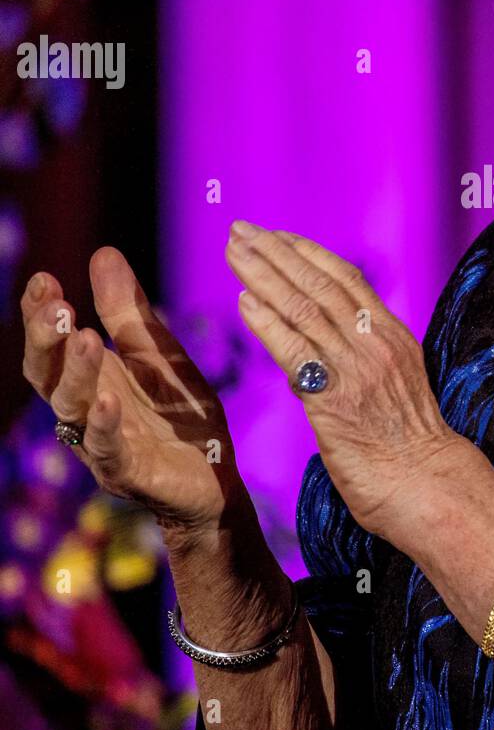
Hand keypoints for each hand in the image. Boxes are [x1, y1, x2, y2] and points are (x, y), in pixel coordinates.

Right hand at [21, 247, 249, 540]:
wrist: (216, 477)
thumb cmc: (178, 416)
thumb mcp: (157, 355)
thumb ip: (128, 311)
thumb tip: (102, 251)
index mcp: (91, 380)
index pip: (52, 345)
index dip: (41, 315)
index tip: (43, 278)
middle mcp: (85, 411)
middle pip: (48, 375)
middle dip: (46, 339)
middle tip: (54, 304)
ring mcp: (102, 445)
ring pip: (73, 409)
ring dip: (76, 372)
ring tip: (83, 336)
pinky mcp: (129, 473)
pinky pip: (108, 450)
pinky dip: (104, 426)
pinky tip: (108, 400)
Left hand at [224, 221, 464, 540]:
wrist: (428, 486)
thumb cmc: (411, 448)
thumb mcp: (398, 386)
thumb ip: (368, 358)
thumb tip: (333, 344)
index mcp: (393, 336)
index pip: (347, 279)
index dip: (307, 253)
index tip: (276, 235)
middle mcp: (376, 342)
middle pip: (319, 283)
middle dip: (276, 252)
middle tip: (240, 229)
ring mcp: (357, 368)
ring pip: (303, 308)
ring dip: (263, 275)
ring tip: (233, 251)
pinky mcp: (336, 398)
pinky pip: (295, 351)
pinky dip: (267, 323)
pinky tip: (244, 302)